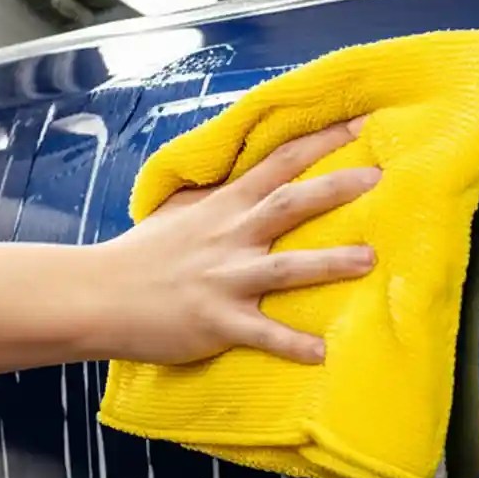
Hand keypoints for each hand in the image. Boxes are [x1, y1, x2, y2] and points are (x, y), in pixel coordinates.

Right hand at [91, 117, 377, 364]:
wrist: (98, 294)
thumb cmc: (142, 253)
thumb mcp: (180, 209)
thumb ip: (219, 193)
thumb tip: (248, 173)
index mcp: (224, 206)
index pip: (279, 162)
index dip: (321, 140)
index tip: (363, 123)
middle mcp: (230, 236)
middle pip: (289, 204)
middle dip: (335, 188)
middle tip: (380, 176)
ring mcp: (224, 279)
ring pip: (284, 267)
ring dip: (328, 263)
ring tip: (370, 260)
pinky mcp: (216, 321)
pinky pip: (260, 334)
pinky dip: (290, 344)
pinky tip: (321, 354)